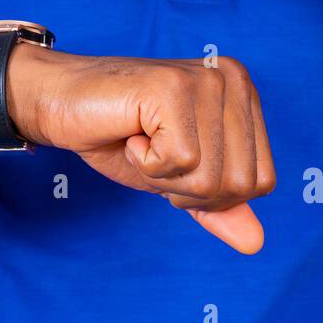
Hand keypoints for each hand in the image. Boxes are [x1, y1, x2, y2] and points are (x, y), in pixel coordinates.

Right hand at [6, 43, 274, 253]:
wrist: (60, 104)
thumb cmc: (118, 135)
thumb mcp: (176, 178)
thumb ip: (217, 205)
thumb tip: (255, 243)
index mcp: (244, 95)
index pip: (262, 181)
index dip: (212, 194)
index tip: (173, 159)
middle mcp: (232, 79)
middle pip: (240, 183)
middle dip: (187, 188)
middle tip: (153, 151)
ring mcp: (204, 79)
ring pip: (210, 176)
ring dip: (164, 175)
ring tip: (142, 140)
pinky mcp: (173, 86)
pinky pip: (179, 160)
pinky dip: (147, 162)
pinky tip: (131, 133)